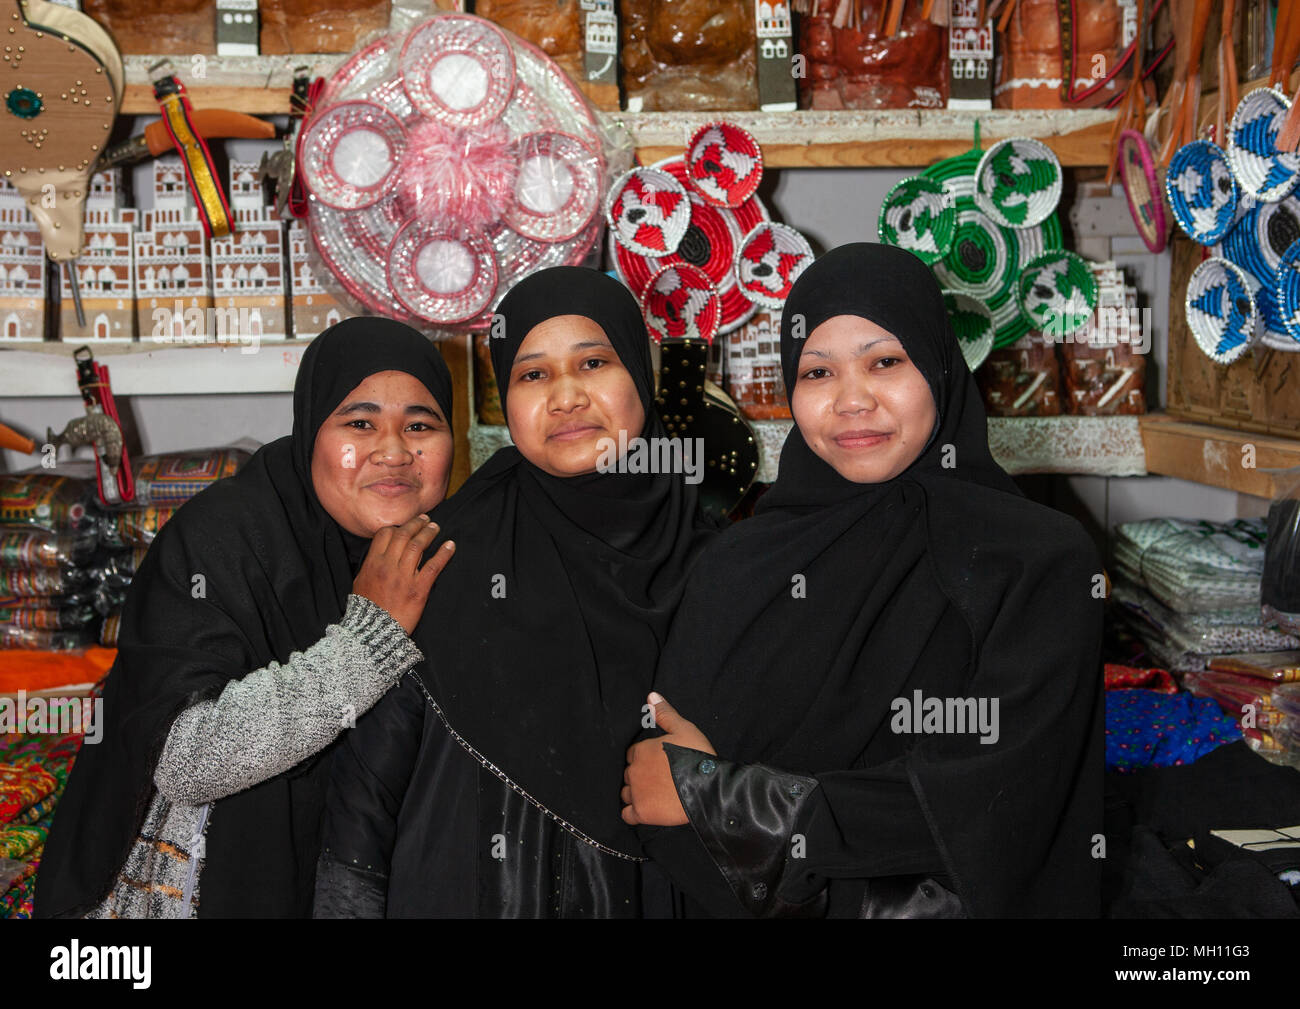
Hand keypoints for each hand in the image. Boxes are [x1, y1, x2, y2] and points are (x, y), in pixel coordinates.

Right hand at [351, 513, 454, 633]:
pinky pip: (433, 566)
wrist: (373, 632)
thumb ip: (370, 566)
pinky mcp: (419, 589)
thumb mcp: (360, 583)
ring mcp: (404, 577)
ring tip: (435, 528)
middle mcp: (388, 566)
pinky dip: (443, 553)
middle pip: (404, 536)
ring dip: (429, 533)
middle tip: (425, 520)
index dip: (397, 527)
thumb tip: (378, 555)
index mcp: (373, 563)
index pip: (385, 534)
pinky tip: (450, 545)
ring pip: (418, 546)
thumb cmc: (366, 610)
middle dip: (416, 524)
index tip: (406, 526)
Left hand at [621, 692, 715, 826]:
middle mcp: (634, 771)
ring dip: (636, 793)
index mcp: (641, 750)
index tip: (657, 764)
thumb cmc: (697, 756)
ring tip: (654, 795)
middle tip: (658, 780)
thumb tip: (651, 696)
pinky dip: (634, 812)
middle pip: (629, 773)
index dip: (644, 758)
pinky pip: (627, 814)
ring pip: (626, 793)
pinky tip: (646, 810)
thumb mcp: (683, 728)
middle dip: (641, 775)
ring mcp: (636, 793)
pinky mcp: (641, 813)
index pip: (633, 754)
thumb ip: (665, 713)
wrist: (708, 788)